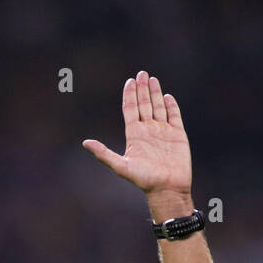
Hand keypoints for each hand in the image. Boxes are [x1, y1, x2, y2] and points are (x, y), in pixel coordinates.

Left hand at [82, 71, 192, 215]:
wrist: (167, 189)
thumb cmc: (144, 180)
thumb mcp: (121, 166)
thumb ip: (104, 154)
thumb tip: (85, 143)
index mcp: (134, 135)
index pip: (130, 109)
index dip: (129, 95)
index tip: (129, 81)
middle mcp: (148, 131)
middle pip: (143, 104)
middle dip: (142, 89)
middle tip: (141, 73)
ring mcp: (163, 132)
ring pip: (158, 107)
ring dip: (155, 93)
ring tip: (151, 79)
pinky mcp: (178, 135)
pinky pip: (174, 116)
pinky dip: (171, 106)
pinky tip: (167, 96)